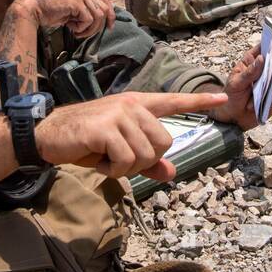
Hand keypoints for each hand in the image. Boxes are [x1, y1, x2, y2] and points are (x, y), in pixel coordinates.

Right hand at [17, 0, 115, 38]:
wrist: (32, 8)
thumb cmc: (48, 11)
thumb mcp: (70, 9)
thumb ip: (83, 11)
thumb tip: (96, 21)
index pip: (106, 0)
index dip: (111, 14)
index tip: (109, 27)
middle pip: (105, 8)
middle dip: (101, 25)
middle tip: (87, 34)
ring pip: (98, 16)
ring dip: (89, 29)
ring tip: (77, 32)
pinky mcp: (76, 2)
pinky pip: (88, 19)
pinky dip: (82, 28)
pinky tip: (70, 28)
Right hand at [35, 90, 228, 181]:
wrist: (48, 136)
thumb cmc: (85, 142)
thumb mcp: (119, 152)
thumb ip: (147, 162)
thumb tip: (172, 174)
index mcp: (137, 105)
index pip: (173, 101)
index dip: (200, 101)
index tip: (223, 97)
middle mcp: (131, 105)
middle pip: (164, 142)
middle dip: (144, 161)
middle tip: (119, 161)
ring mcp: (118, 114)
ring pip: (146, 154)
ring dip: (126, 168)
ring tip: (106, 159)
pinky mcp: (105, 128)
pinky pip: (126, 160)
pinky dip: (113, 171)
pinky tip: (99, 162)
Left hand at [205, 44, 271, 130]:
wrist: (232, 117)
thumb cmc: (231, 96)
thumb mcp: (236, 84)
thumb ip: (249, 72)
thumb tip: (261, 59)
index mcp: (250, 62)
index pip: (261, 48)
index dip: (269, 43)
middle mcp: (263, 70)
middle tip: (264, 79)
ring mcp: (270, 83)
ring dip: (265, 93)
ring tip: (250, 103)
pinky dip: (269, 103)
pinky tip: (258, 107)